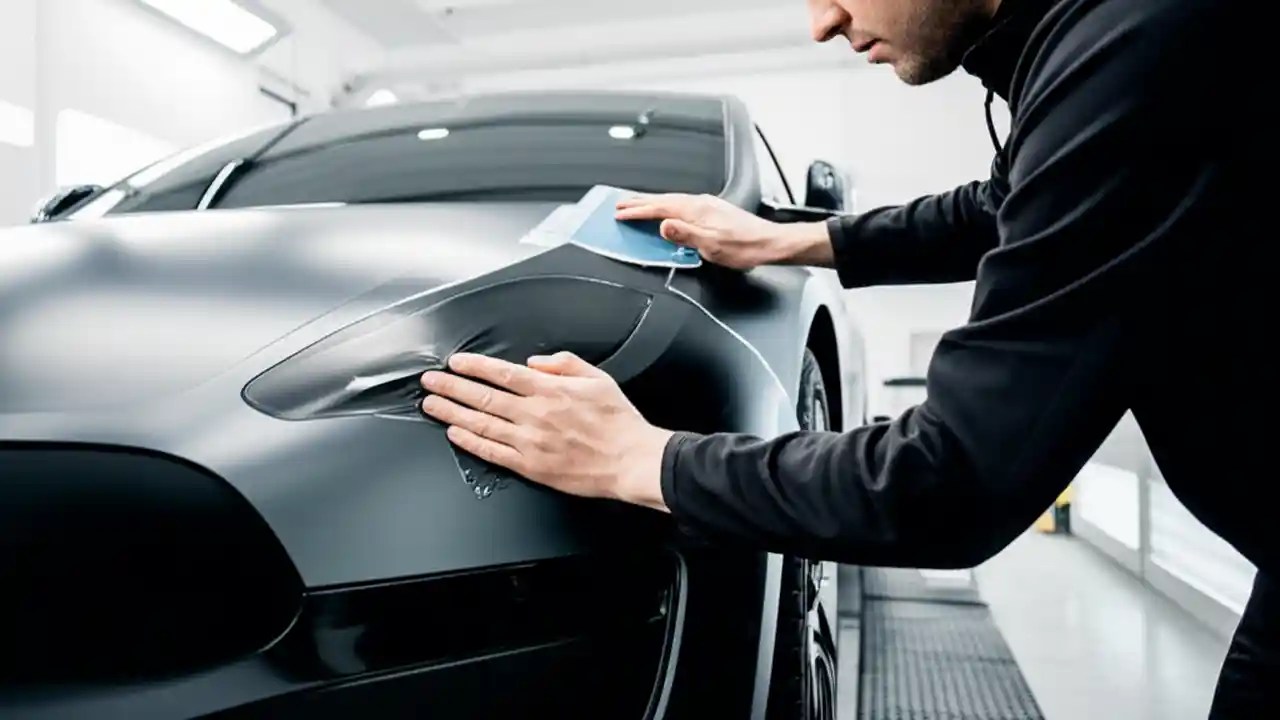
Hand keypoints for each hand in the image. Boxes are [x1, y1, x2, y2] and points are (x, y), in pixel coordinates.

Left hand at [419, 351, 672, 510]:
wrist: (630, 460)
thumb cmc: (617, 422)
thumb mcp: (598, 378)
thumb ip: (564, 364)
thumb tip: (534, 363)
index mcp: (550, 391)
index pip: (502, 374)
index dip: (475, 366)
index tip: (456, 362)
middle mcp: (535, 415)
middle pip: (483, 397)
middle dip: (452, 387)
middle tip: (430, 382)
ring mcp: (530, 442)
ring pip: (482, 424)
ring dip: (452, 413)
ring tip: (432, 405)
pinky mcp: (530, 466)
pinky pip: (492, 453)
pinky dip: (470, 442)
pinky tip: (455, 434)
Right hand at [615, 192, 834, 269]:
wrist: (769, 242)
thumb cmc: (744, 247)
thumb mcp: (712, 245)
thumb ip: (685, 235)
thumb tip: (663, 226)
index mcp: (697, 210)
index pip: (660, 208)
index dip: (638, 211)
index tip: (620, 213)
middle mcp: (700, 203)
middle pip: (663, 200)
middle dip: (640, 202)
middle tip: (620, 204)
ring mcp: (706, 205)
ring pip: (671, 200)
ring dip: (652, 203)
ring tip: (636, 205)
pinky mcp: (712, 210)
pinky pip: (681, 204)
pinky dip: (666, 206)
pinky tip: (666, 211)